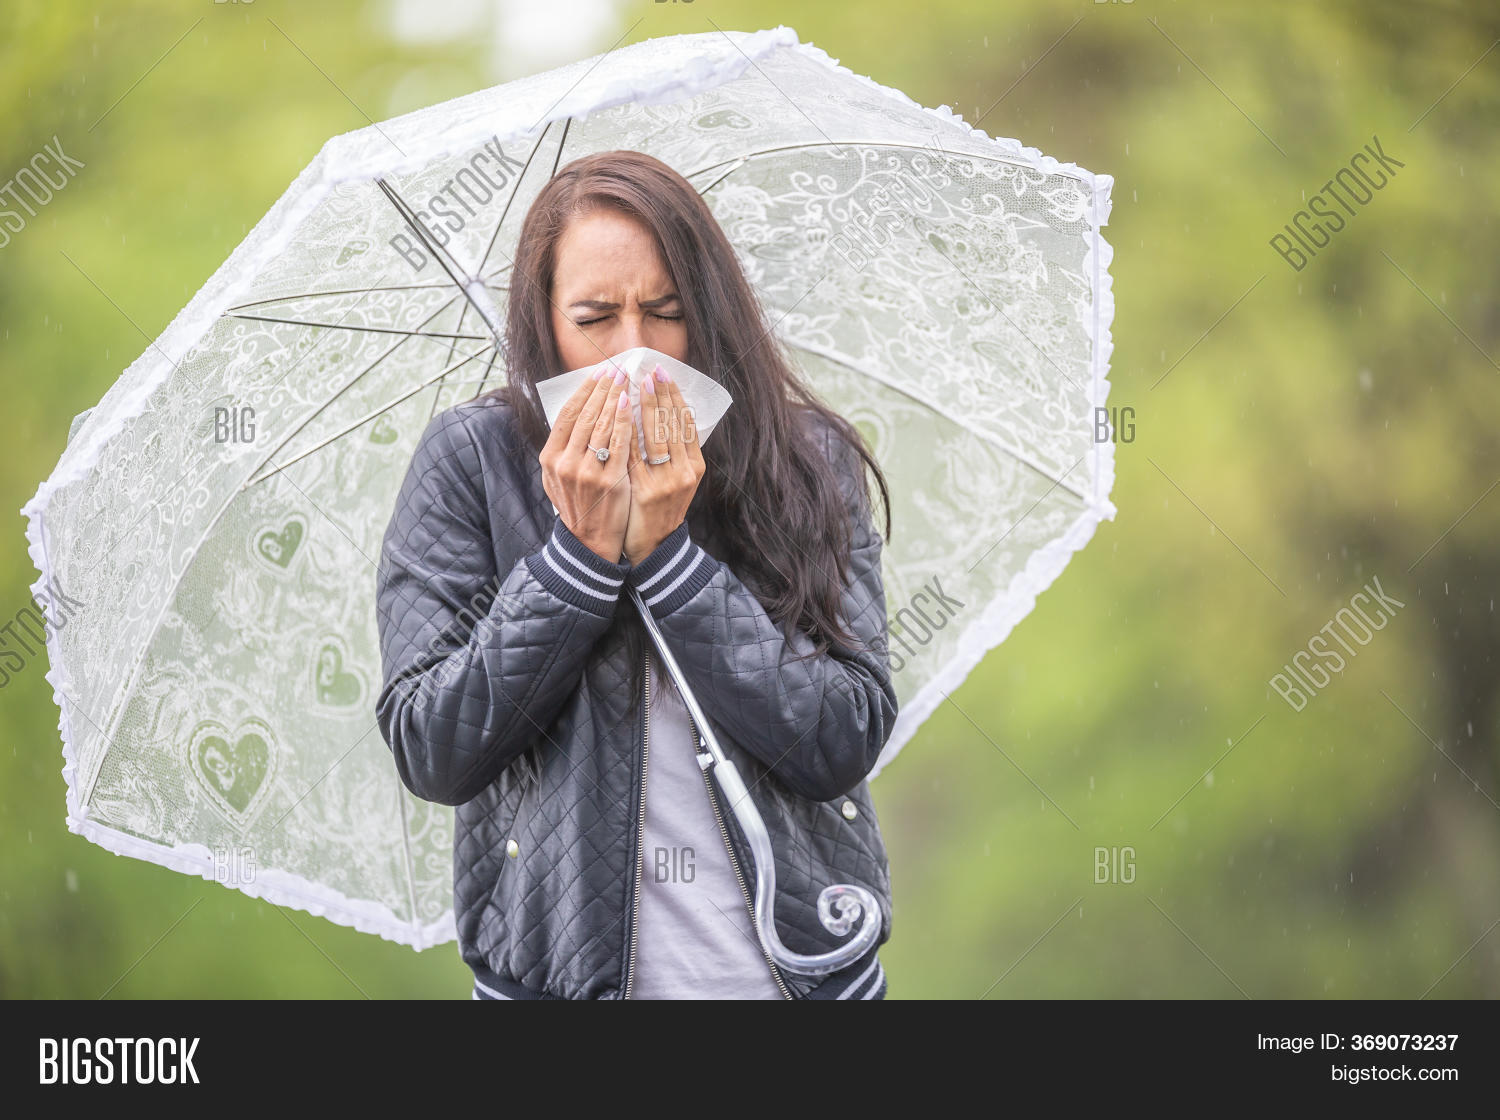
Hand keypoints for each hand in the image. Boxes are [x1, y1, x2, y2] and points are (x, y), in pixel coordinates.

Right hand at [538, 362, 634, 561]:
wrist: (590, 543)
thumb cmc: (579, 505)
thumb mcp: (558, 477)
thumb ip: (564, 448)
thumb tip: (575, 412)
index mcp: (550, 458)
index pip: (568, 414)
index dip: (584, 390)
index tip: (599, 371)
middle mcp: (564, 463)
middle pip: (586, 414)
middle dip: (603, 387)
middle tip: (617, 367)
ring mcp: (586, 472)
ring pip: (602, 424)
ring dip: (615, 396)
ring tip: (628, 378)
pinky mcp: (610, 480)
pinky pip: (619, 443)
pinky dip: (624, 420)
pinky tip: (631, 403)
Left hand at [623, 363, 705, 564]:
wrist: (654, 546)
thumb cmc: (661, 508)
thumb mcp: (677, 479)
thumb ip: (674, 451)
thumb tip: (664, 412)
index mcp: (695, 466)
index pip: (686, 423)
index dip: (675, 396)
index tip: (663, 373)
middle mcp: (685, 472)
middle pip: (672, 425)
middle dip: (660, 394)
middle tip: (650, 369)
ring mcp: (666, 482)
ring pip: (655, 436)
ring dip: (645, 407)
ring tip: (635, 384)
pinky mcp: (645, 492)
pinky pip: (634, 455)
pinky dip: (627, 432)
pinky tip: (619, 414)